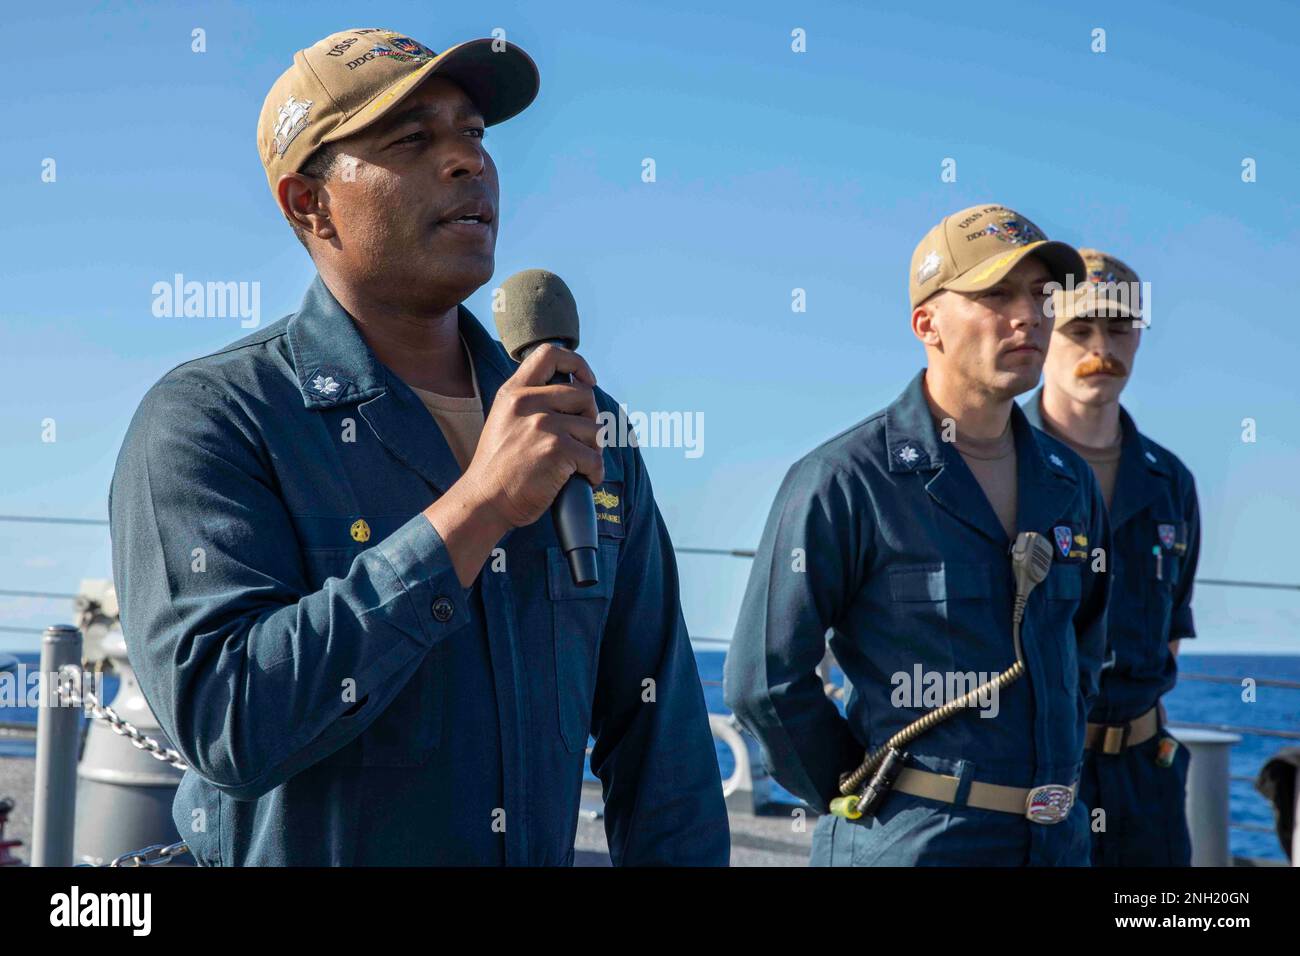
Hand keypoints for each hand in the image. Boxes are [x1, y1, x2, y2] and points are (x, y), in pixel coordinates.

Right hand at [423, 345, 602, 585]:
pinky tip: (584, 479)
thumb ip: (531, 402)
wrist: (485, 501)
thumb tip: (577, 393)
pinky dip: (595, 472)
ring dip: (593, 449)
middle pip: (584, 395)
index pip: (550, 354)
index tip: (587, 380)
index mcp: (514, 392)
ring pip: (594, 428)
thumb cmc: (499, 468)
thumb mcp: (505, 420)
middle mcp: (528, 403)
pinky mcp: (557, 450)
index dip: (577, 363)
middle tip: (582, 440)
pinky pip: (595, 458)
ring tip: (577, 464)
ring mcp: (543, 425)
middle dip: (590, 418)